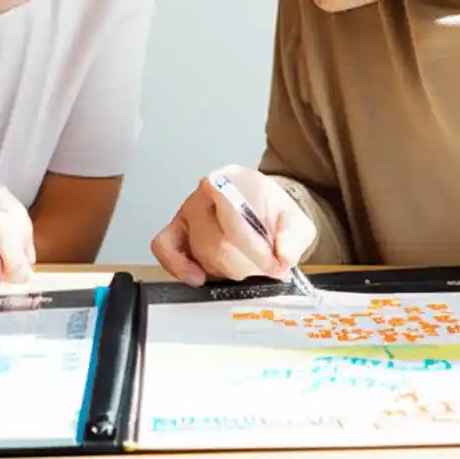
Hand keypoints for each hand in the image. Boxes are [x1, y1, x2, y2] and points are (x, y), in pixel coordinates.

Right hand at [150, 165, 314, 286]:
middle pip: (218, 243)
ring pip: (201, 255)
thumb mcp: (295, 220)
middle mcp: (203, 196)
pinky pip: (164, 249)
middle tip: (268, 265)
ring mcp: (186, 214)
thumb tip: (284, 254)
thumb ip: (294, 235)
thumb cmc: (270, 213)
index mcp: (232, 181)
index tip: (276, 265)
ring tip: (247, 261)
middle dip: (248, 263)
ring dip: (229, 269)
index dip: (256, 249)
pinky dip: (179, 266)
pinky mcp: (174, 232)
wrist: (257, 210)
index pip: (234, 218)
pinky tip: (199, 277)